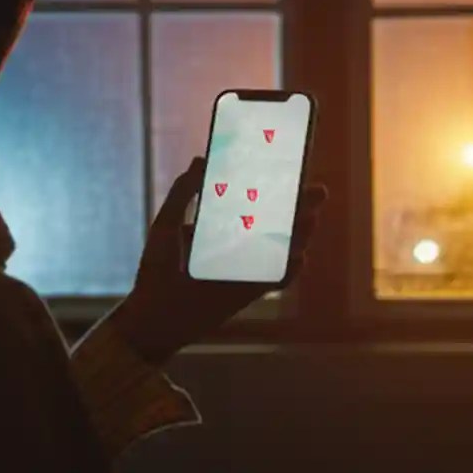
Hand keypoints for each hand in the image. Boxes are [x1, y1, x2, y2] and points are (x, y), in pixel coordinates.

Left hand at [116, 156, 327, 363]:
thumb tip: (201, 160)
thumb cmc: (156, 268)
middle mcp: (240, 245)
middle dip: (300, 208)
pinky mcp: (249, 292)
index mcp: (222, 226)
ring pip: (282, 249)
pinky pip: (275, 280)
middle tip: (320, 190)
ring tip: (313, 218)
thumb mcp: (166, 224)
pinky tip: (299, 256)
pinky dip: (290, 270)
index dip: (274, 187)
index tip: (290, 168)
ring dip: (301, 235)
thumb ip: (182, 194)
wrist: (152, 313)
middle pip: (277, 223)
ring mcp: (247, 269)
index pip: (254, 201)